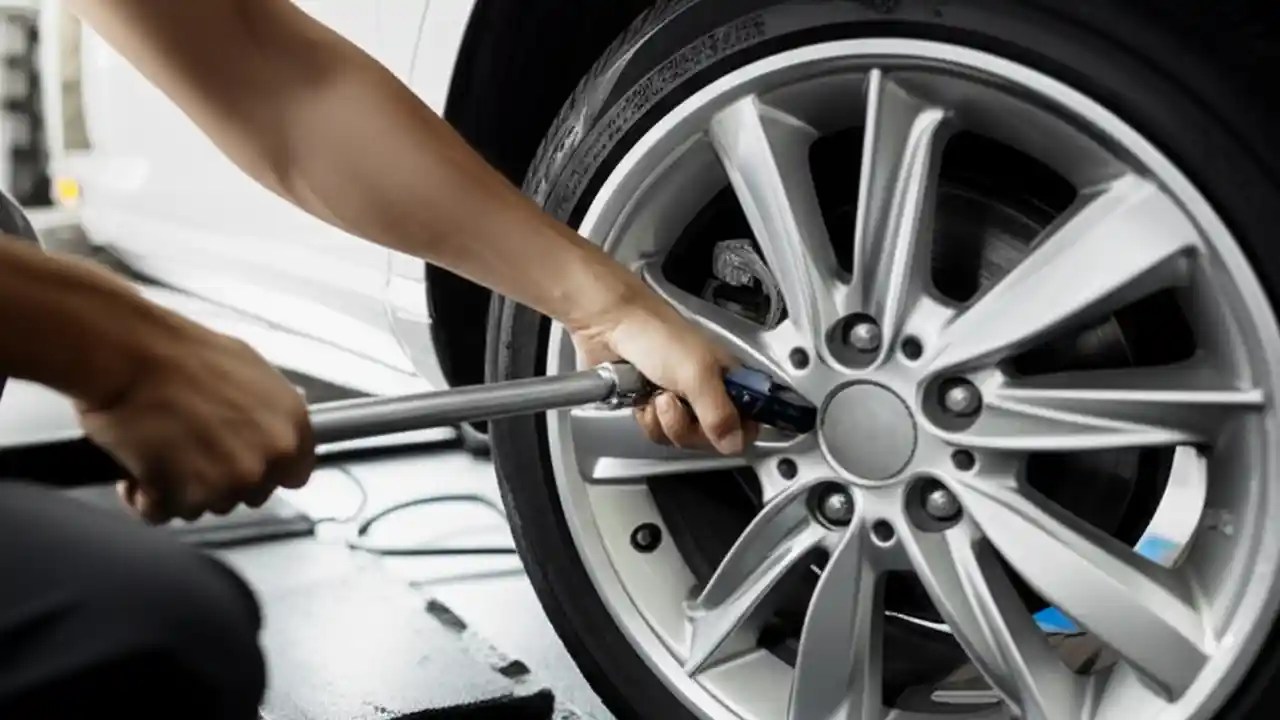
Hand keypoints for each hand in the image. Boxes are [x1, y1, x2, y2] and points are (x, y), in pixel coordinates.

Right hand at [76, 323, 313, 523]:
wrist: (132, 354)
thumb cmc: (182, 354)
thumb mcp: (250, 370)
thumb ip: (269, 410)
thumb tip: (271, 425)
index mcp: (291, 426)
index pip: (294, 474)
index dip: (267, 470)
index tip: (246, 464)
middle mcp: (267, 459)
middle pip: (250, 494)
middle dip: (222, 479)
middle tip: (192, 450)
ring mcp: (226, 483)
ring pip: (206, 506)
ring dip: (181, 488)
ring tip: (161, 451)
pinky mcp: (182, 497)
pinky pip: (162, 512)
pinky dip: (146, 497)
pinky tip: (138, 469)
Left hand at [570, 277, 756, 454]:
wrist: (609, 325)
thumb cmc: (656, 335)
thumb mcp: (696, 374)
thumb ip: (719, 413)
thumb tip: (734, 444)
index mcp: (729, 378)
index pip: (750, 420)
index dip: (737, 431)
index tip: (718, 428)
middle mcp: (708, 392)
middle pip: (712, 438)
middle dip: (687, 427)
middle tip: (675, 401)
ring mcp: (680, 401)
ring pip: (682, 437)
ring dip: (664, 422)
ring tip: (656, 395)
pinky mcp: (653, 406)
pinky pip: (658, 432)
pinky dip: (647, 420)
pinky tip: (642, 399)